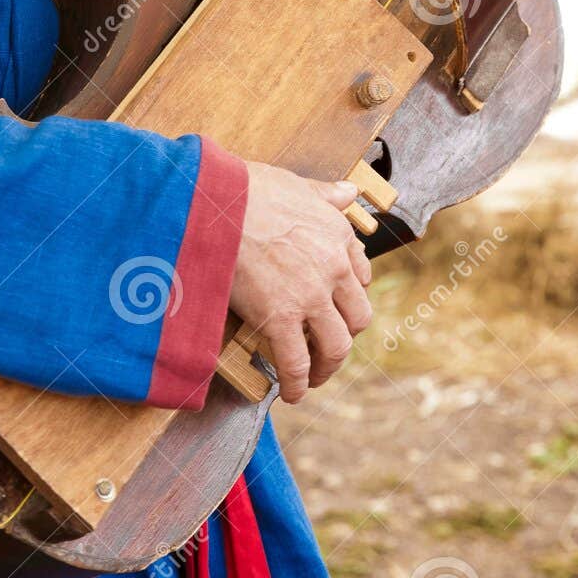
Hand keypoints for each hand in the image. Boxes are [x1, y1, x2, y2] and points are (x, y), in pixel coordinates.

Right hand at [229, 162, 372, 403]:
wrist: (216, 204)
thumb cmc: (247, 189)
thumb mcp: (297, 184)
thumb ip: (325, 194)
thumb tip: (348, 191)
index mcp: (338, 236)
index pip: (361, 276)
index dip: (349, 297)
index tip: (337, 308)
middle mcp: (333, 269)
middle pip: (356, 317)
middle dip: (344, 336)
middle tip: (328, 347)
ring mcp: (309, 297)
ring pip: (335, 346)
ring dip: (327, 367)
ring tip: (313, 378)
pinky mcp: (279, 319)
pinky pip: (296, 362)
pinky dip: (297, 383)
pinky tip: (290, 393)